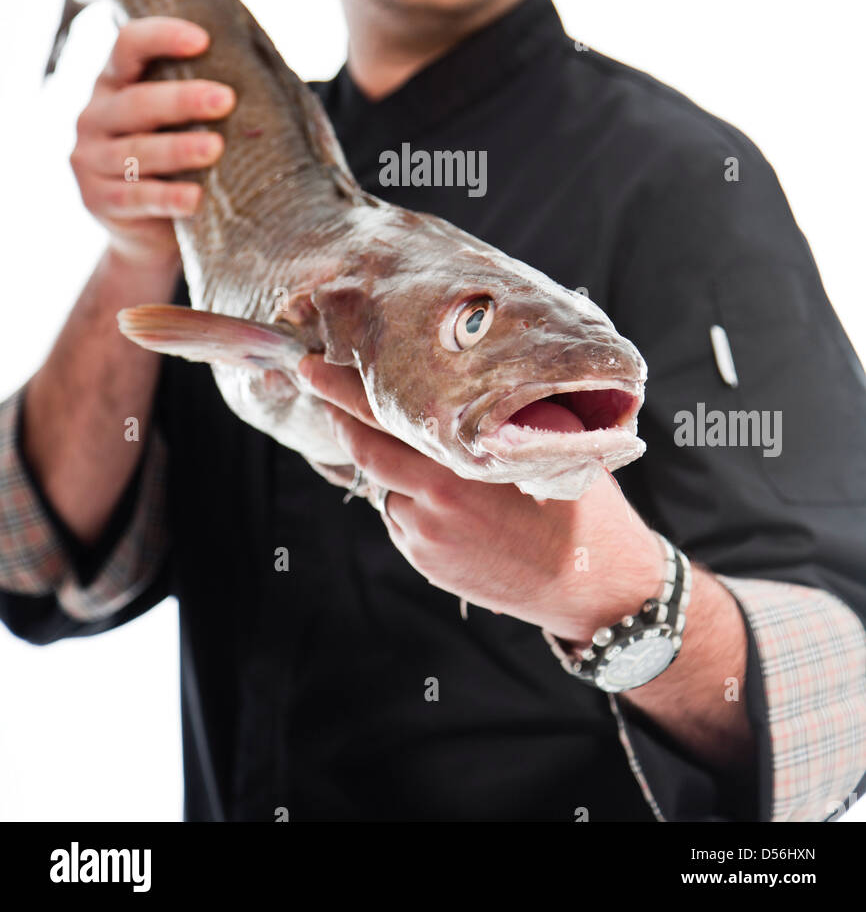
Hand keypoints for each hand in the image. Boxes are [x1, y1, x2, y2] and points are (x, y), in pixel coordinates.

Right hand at [69, 17, 235, 272]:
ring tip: (215, 148)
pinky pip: (135, 197)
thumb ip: (203, 97)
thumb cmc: (180, 158)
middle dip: (182, 99)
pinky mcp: (98, 200)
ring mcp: (90, 159)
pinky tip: (196, 198)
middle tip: (226, 99)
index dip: (161, 37)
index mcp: (116, 81)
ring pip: (137, 151)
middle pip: (137, 101)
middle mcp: (95, 115)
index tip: (203, 40)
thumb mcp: (184, 121)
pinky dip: (167, 197)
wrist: (150, 230)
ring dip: (178, 148)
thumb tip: (270, 78)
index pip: (128, 45)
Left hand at [297, 353, 664, 641]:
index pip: (384, 420)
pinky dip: (412, 499)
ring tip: (433, 454)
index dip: (343, 391)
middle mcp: (435, 503)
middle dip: (342, 417)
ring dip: (392, 463)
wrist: (593, 585)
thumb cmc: (580, 504)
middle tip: (321, 383)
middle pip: (365, 452)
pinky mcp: (426, 563)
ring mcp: (426, 538)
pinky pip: (403, 517)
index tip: (313, 366)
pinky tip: (454, 501)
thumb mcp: (547, 447)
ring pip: (386, 485)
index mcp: (461, 467)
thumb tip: (464, 376)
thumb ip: (498, 419)